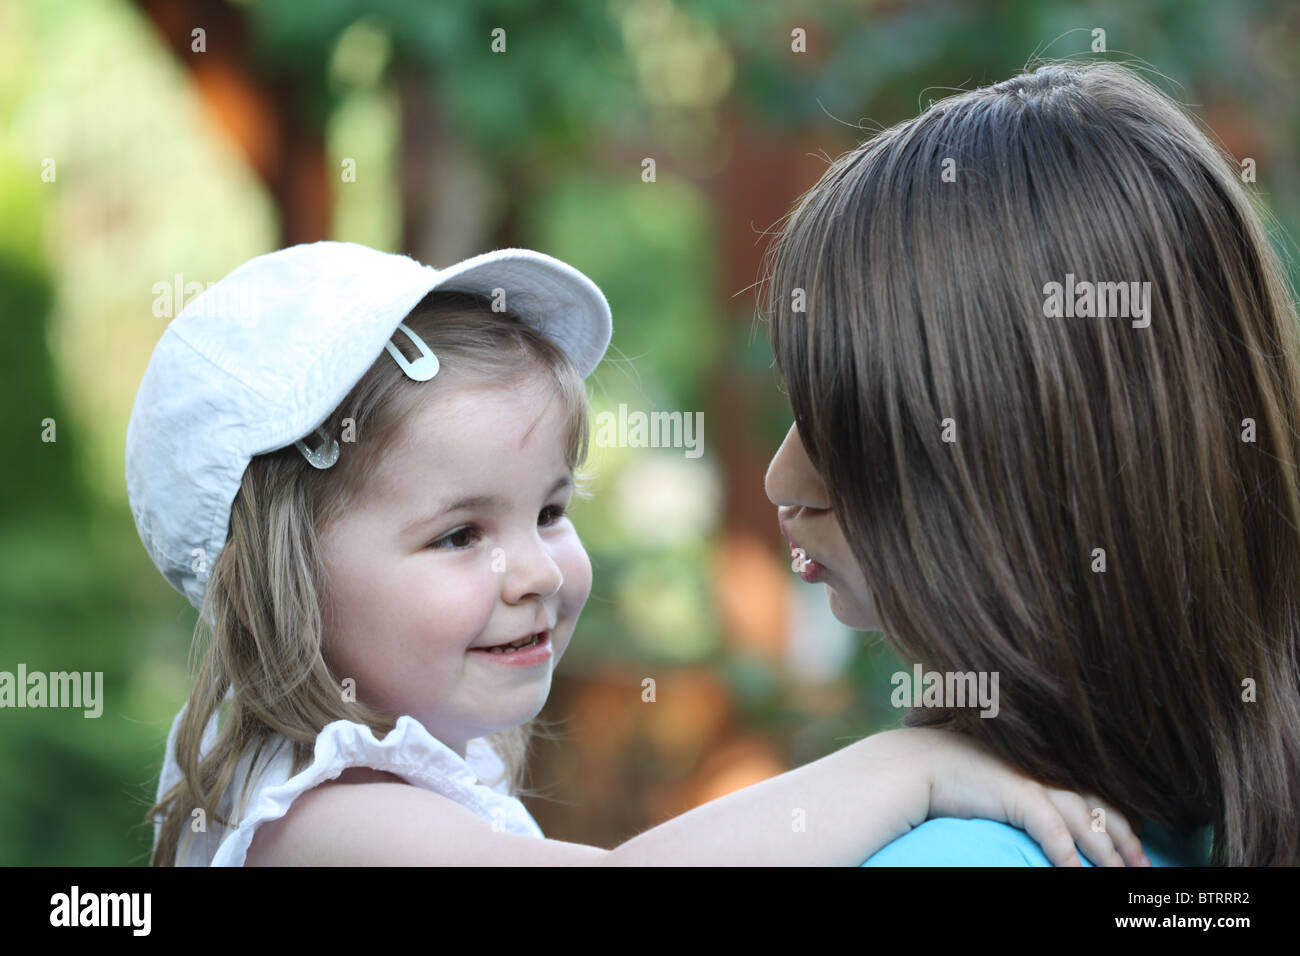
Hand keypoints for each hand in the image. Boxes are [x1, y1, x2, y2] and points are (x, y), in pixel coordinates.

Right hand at [886, 727, 1148, 866]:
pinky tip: (1076, 872)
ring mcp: (1031, 777)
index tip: (1135, 845)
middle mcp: (1043, 768)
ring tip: (1121, 874)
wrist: (911, 763)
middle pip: (1100, 805)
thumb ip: (1020, 791)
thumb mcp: (994, 782)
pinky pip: (1051, 827)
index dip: (1118, 819)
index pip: (1093, 793)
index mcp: (1041, 765)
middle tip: (1143, 866)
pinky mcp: (1015, 789)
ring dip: (1107, 851)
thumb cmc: (946, 775)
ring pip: (1085, 818)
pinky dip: (1068, 852)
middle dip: (1126, 839)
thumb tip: (1039, 813)